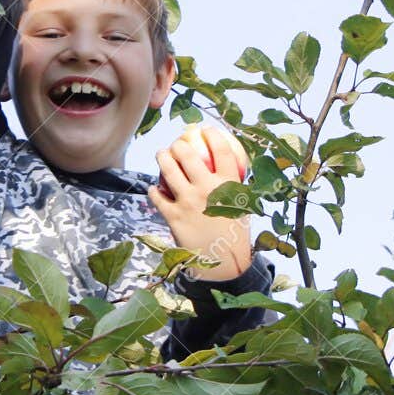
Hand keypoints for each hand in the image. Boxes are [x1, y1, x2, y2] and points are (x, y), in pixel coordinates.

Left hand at [147, 125, 253, 282]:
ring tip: (162, 155)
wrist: (223, 265)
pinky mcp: (173, 216)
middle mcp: (207, 189)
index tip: (206, 129)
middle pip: (187, 154)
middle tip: (177, 145)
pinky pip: (157, 196)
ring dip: (162, 157)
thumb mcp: (240, 207)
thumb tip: (228, 167)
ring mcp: (188, 202)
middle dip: (178, 144)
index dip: (212, 134)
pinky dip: (153, 190)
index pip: (221, 150)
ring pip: (168, 169)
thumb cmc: (234, 234)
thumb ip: (232, 187)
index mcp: (228, 185)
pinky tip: (154, 189)